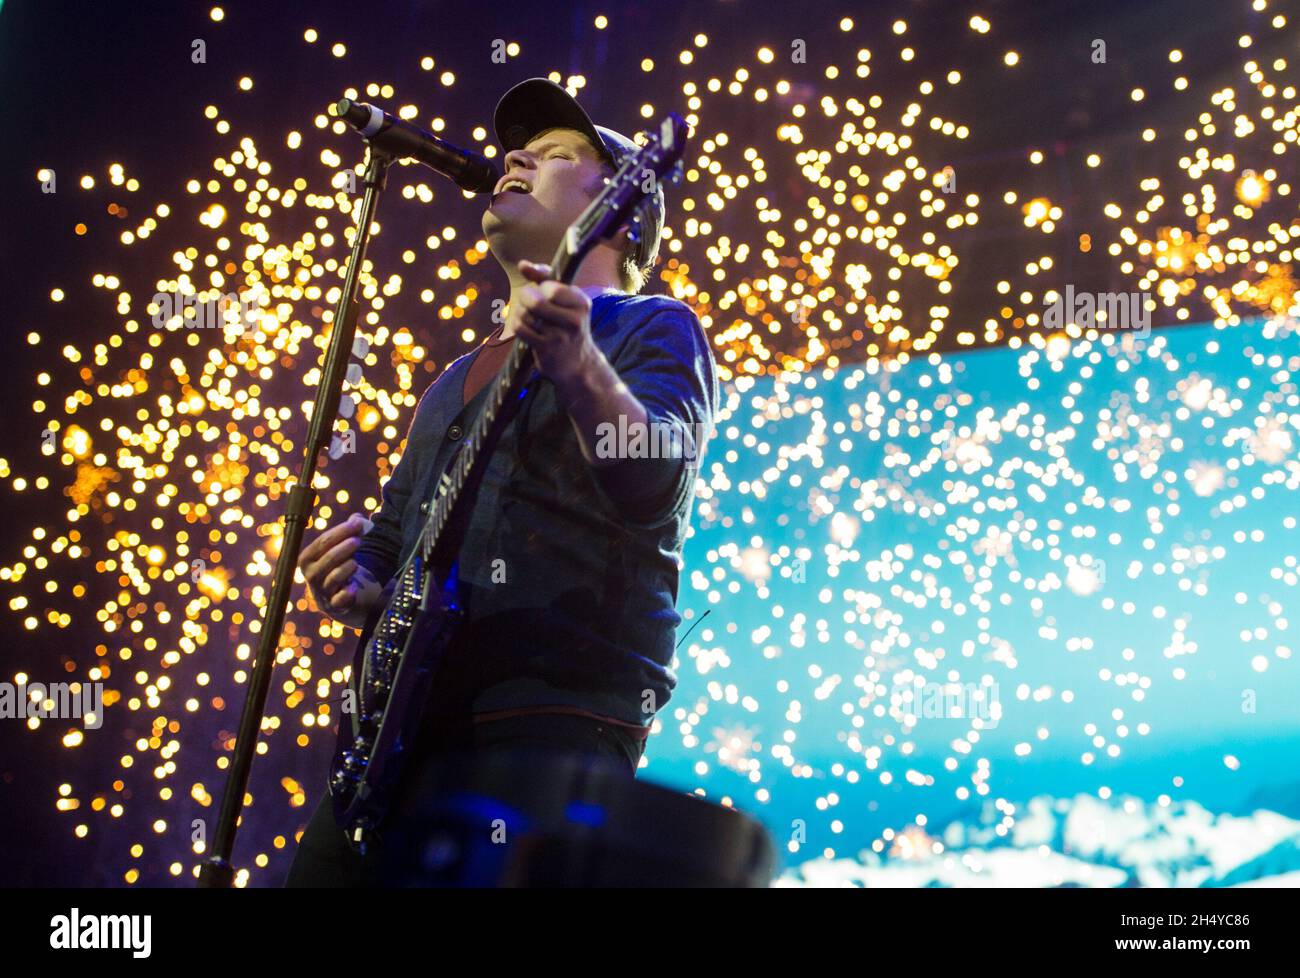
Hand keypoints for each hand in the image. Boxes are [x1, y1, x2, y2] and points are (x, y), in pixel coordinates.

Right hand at [298, 512, 383, 628]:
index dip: (340, 531)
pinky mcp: (335, 606)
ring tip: (356, 562)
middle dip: (344, 547)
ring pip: (334, 577)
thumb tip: (357, 518)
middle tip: (359, 539)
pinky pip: (340, 599)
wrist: (339, 598)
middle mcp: (311, 576)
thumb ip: (349, 532)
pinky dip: (347, 593)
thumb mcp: (340, 548)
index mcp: (307, 559)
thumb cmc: (339, 566)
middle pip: (327, 559)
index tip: (357, 523)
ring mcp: (322, 592)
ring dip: (348, 567)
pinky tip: (354, 587)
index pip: (322, 542)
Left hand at [512, 259, 599, 395]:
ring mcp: (561, 336)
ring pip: (525, 314)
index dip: (538, 287)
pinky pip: (521, 328)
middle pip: (535, 299)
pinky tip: (522, 328)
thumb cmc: (567, 326)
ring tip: (525, 317)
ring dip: (519, 313)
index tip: (540, 292)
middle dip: (525, 298)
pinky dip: (516, 325)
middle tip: (526, 304)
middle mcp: (574, 319)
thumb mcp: (565, 301)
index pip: (549, 286)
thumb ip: (544, 279)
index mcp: (581, 303)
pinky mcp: (547, 348)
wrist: (578, 364)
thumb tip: (522, 264)